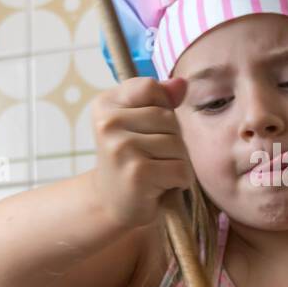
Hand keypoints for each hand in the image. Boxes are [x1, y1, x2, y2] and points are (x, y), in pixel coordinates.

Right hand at [88, 75, 190, 228]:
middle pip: (168, 118)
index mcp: (105, 104)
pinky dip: (180, 181)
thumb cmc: (131, 159)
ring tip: (155, 172)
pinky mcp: (138, 173)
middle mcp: (108, 123)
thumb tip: (182, 83)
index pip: (151, 87)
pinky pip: (181, 169)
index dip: (161, 108)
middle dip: (172, 140)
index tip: (146, 129)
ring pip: (178, 144)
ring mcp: (121, 147)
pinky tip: (160, 186)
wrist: (112, 204)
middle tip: (151, 158)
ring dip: (177, 162)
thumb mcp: (140, 122)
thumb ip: (161, 99)